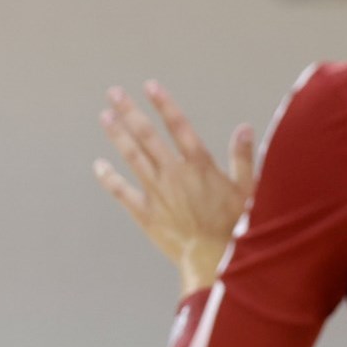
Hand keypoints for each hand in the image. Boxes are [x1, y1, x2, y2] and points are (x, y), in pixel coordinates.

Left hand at [94, 81, 255, 295]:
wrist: (214, 260)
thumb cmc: (236, 227)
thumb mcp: (248, 189)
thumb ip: (243, 157)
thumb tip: (244, 128)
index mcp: (199, 165)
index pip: (178, 126)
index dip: (164, 104)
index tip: (149, 86)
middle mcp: (174, 174)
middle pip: (147, 136)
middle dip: (129, 112)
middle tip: (113, 93)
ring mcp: (157, 193)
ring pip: (132, 157)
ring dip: (117, 135)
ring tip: (104, 117)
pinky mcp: (146, 214)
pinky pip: (122, 192)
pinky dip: (109, 178)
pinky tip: (98, 165)